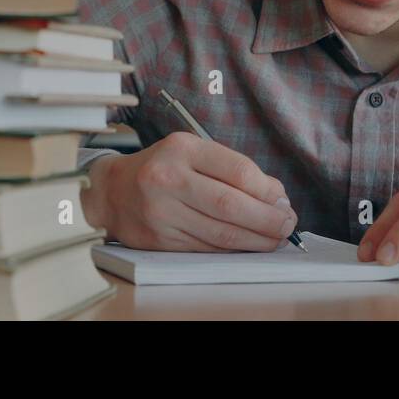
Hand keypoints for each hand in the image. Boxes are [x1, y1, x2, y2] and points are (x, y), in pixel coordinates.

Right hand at [80, 132, 298, 251]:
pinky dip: (233, 249)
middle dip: (267, 219)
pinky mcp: (160, 240)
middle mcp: (169, 179)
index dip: (267, 190)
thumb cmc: (162, 168)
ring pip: (221, 233)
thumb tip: (275, 196)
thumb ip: (231, 169)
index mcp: (182, 149)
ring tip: (275, 237)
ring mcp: (162, 212)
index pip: (238, 171)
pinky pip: (206, 248)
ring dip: (256, 239)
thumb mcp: (193, 152)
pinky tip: (248, 244)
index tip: (283, 200)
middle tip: (287, 224)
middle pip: (231, 206)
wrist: (112, 192)